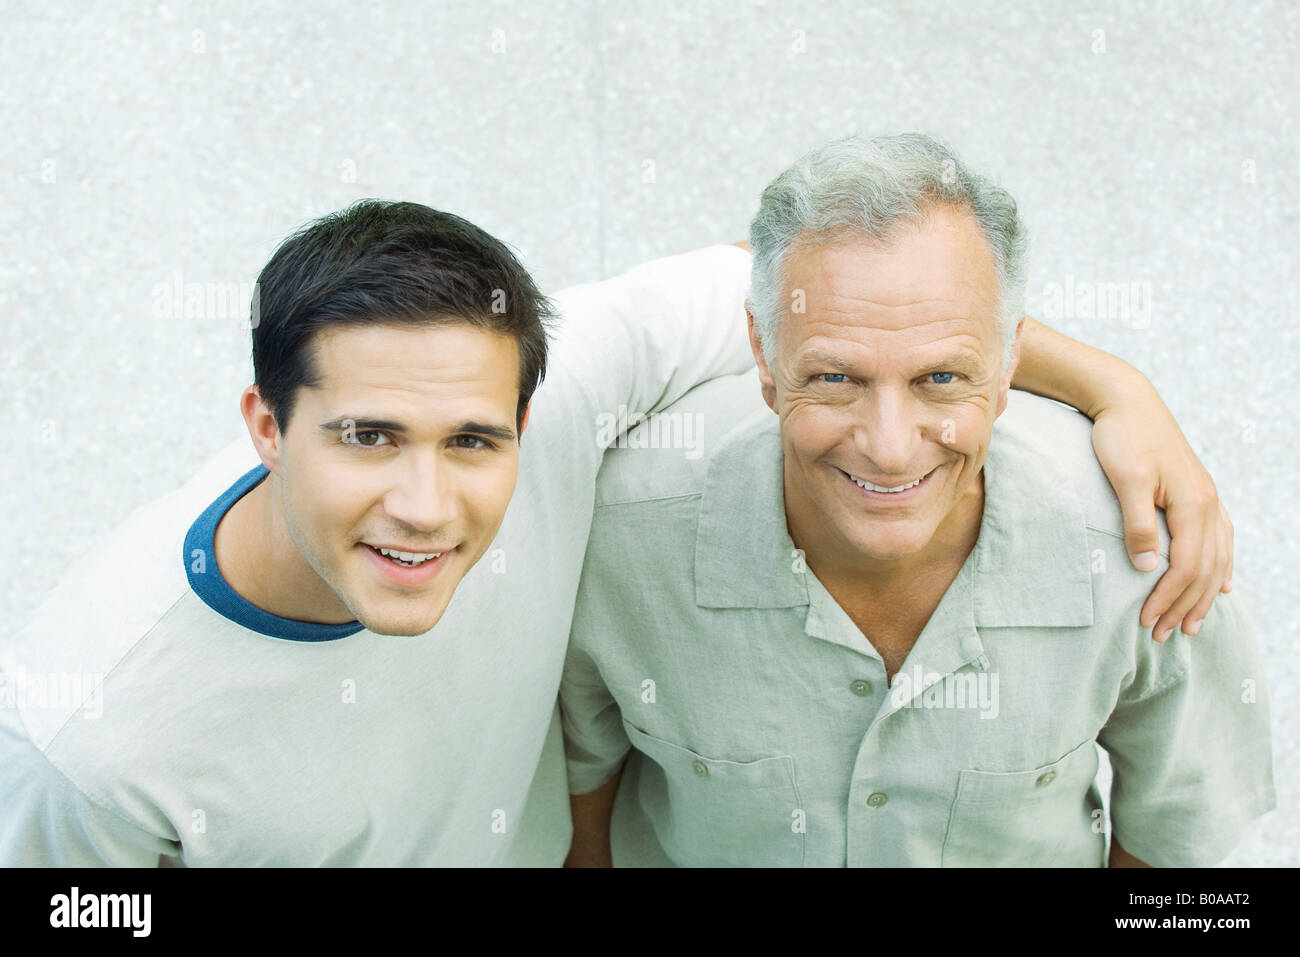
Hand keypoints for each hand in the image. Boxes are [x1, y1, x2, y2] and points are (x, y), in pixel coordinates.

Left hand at [1090, 386, 1232, 641]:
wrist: (1127, 400)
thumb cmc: (1121, 437)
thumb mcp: (1124, 479)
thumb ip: (1136, 523)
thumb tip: (1146, 568)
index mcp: (1192, 503)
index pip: (1186, 567)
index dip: (1168, 598)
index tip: (1146, 622)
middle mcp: (1208, 503)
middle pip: (1205, 570)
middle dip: (1186, 606)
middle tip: (1163, 636)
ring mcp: (1207, 498)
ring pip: (1217, 558)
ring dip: (1205, 595)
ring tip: (1193, 624)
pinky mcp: (1198, 492)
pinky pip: (1220, 539)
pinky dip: (1221, 566)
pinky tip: (1222, 583)